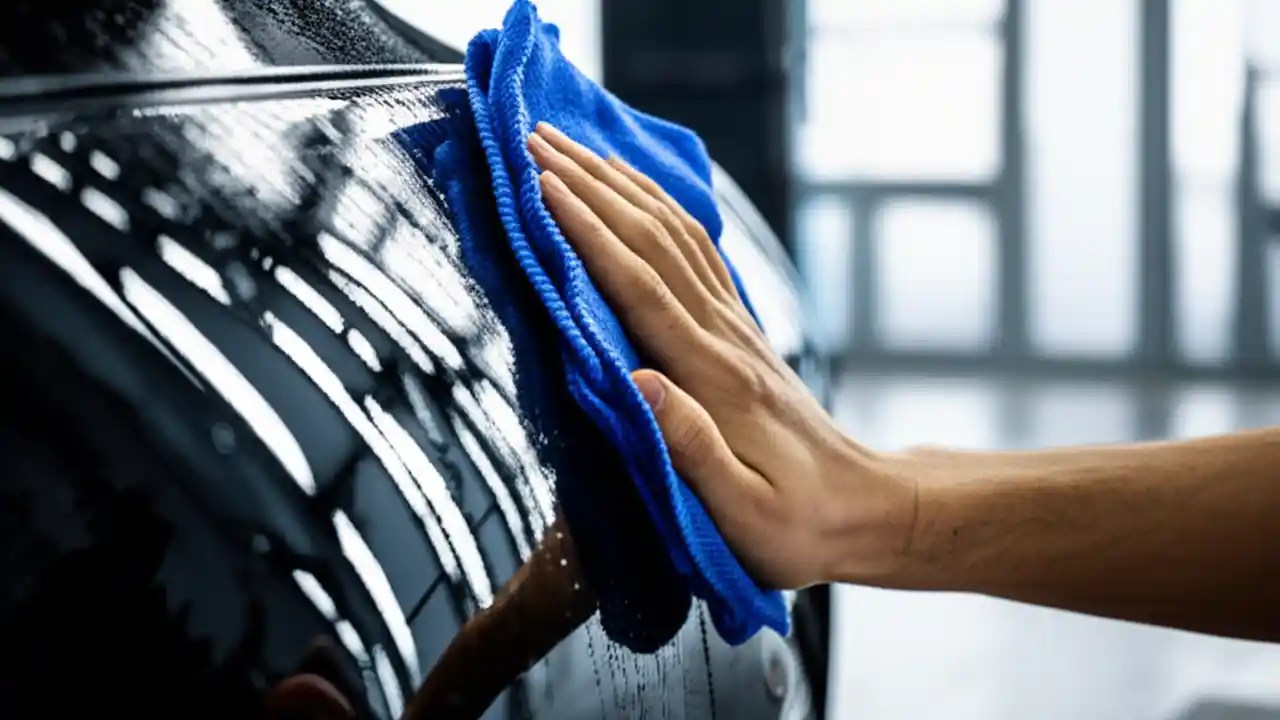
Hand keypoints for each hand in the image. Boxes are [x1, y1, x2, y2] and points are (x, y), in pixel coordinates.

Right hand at [527, 123, 914, 588]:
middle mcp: (725, 338)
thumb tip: (636, 382)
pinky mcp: (741, 334)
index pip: (641, 288)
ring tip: (572, 147)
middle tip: (535, 140)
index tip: (544, 186)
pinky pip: (698, 253)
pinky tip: (638, 190)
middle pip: (652, 241)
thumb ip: (690, 447)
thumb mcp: (742, 512)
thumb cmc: (797, 528)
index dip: (590, 234)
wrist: (864, 512)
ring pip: (675, 235)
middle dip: (592, 185)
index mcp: (714, 378)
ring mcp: (736, 330)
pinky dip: (661, 209)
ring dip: (622, 185)